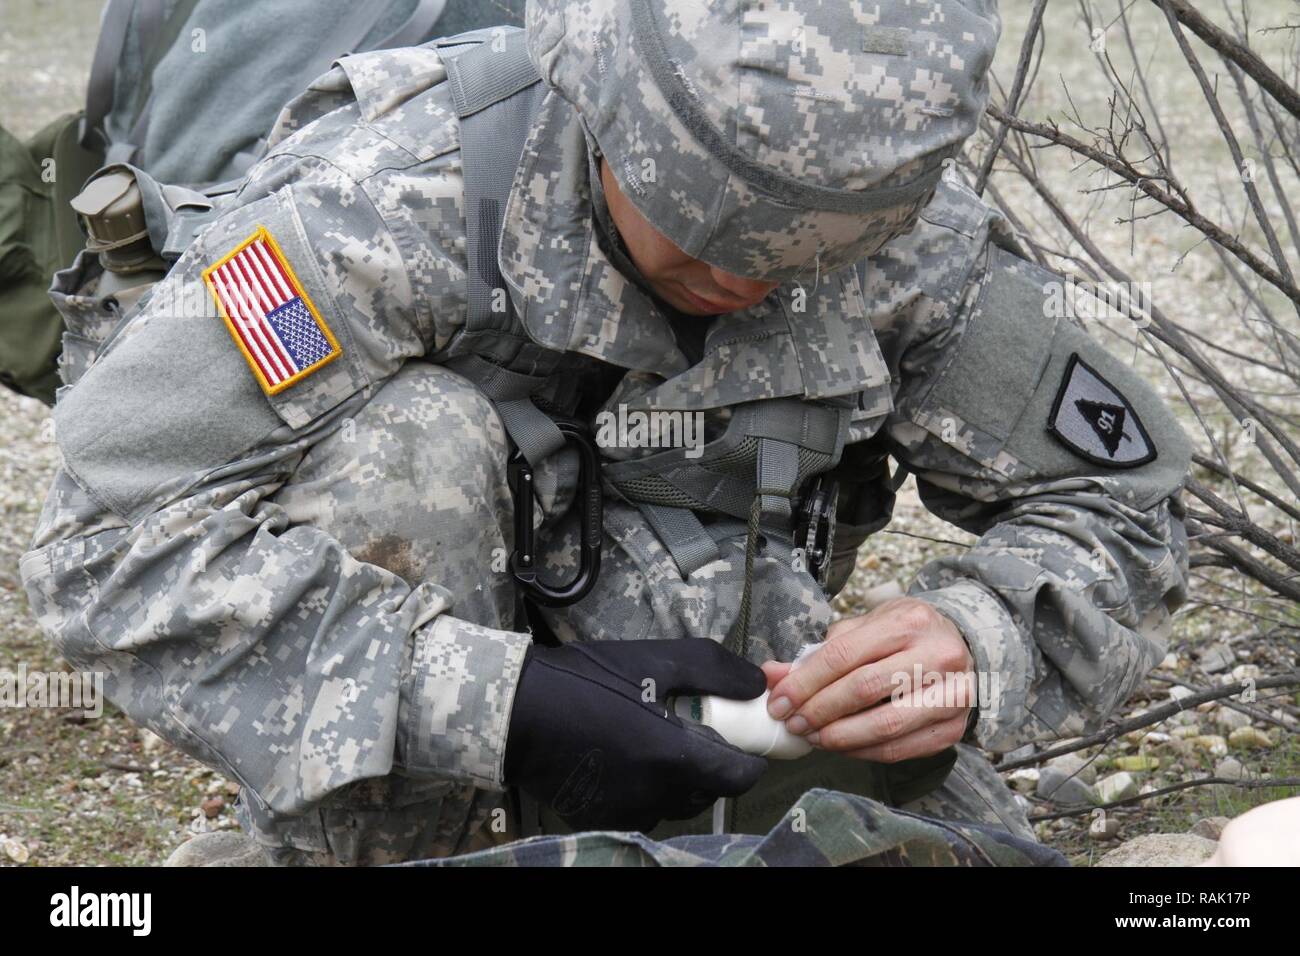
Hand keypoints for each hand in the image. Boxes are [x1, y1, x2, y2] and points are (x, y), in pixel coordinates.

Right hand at [504, 639, 767, 831]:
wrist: (514, 710)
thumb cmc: (585, 680)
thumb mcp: (653, 659)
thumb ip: (714, 670)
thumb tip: (757, 683)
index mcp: (674, 758)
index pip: (740, 778)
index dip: (750, 759)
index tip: (744, 740)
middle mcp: (655, 796)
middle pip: (708, 792)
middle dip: (713, 765)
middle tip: (695, 730)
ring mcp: (625, 813)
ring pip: (675, 804)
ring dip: (680, 780)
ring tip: (658, 742)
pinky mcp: (599, 819)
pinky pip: (640, 810)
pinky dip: (646, 790)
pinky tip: (627, 759)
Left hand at [761, 598, 974, 762]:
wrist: (963, 647)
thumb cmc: (905, 636)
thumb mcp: (865, 628)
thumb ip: (819, 652)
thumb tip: (771, 676)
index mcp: (907, 622)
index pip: (843, 655)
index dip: (805, 682)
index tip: (779, 702)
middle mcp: (936, 655)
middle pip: (863, 689)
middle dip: (818, 710)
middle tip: (793, 723)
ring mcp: (952, 693)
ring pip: (885, 724)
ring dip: (839, 736)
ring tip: (815, 737)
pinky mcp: (953, 726)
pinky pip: (901, 748)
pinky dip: (864, 752)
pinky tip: (842, 746)